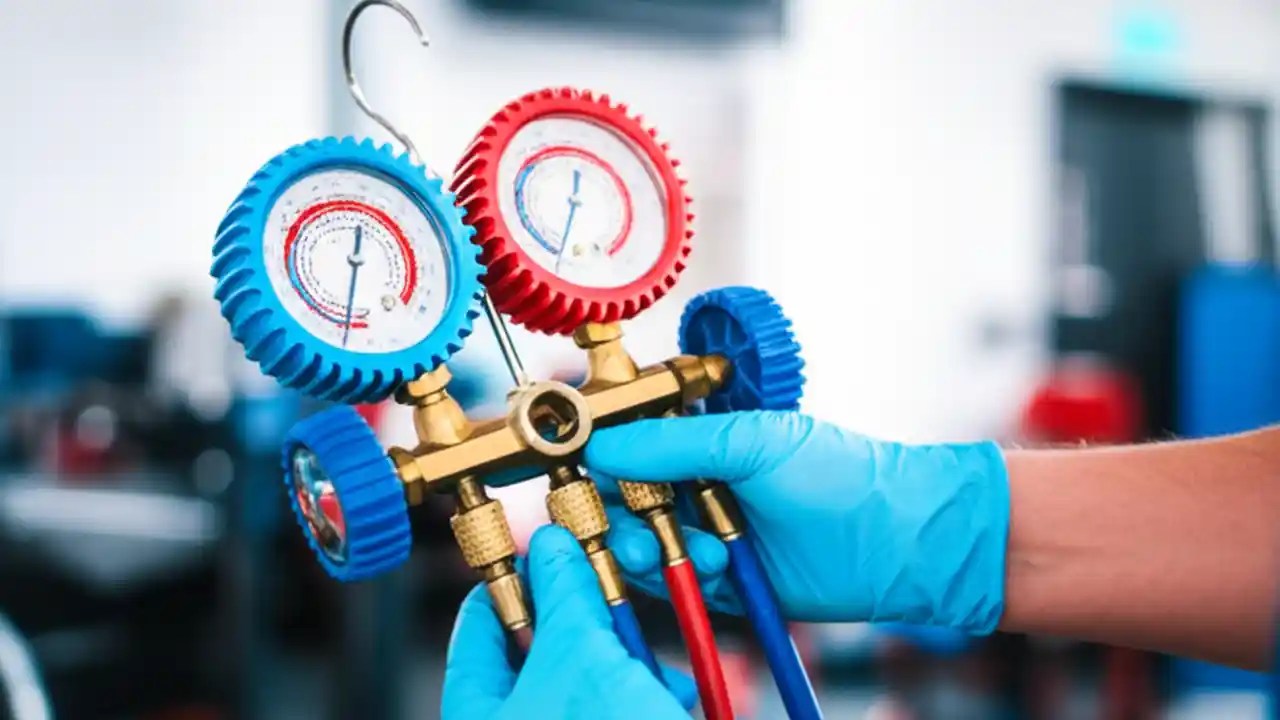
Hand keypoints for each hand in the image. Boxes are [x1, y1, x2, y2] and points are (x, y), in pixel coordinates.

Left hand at [442, 525, 696, 719]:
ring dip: (628, 659)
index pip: (478, 625)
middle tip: (612, 591)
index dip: (517, 576)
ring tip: (654, 665)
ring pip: (586, 678)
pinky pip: (616, 707)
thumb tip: (551, 544)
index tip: (553, 547)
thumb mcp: (584, 659)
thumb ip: (564, 595)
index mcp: (477, 715)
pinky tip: (673, 696)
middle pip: (537, 648)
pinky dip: (645, 694)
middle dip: (586, 619)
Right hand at [585, 411, 1009, 632]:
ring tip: (700, 553)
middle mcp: (692, 479)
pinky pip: (669, 581)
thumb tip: (600, 444)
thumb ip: (672, 444)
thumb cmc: (839, 474)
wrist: (900, 541)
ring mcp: (702, 527)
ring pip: (636, 542)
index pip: (624, 440)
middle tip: (639, 533)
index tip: (577, 467)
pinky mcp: (715, 577)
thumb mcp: (753, 442)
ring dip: (653, 550)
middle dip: (619, 517)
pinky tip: (715, 569)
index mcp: (698, 434)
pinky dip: (681, 577)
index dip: (597, 454)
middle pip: (616, 497)